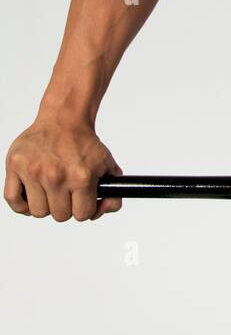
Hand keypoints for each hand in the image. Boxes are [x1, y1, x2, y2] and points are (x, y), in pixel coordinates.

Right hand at [4, 118, 123, 221]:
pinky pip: (13, 199)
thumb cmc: (83, 142)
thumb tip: (104, 209)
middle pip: (60, 216)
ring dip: (45, 205)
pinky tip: (32, 195)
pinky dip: (21, 203)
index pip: (82, 215)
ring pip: (38, 212)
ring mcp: (34, 171)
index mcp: (80, 176)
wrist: (64, 118)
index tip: (82, 200)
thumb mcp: (107, 165)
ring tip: (50, 191)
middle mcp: (56, 176)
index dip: (85, 209)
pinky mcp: (16, 165)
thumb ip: (113, 193)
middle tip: (66, 192)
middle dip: (66, 206)